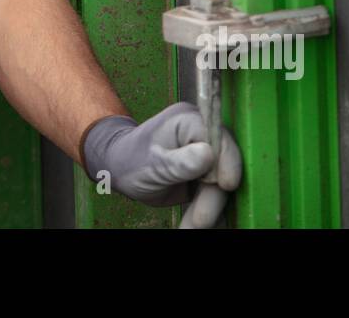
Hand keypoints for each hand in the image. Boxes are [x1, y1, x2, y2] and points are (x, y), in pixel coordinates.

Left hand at [82, 102, 241, 225]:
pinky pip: (211, 195)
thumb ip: (180, 161)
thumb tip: (210, 154)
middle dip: (211, 196)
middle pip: (221, 167)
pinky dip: (205, 212)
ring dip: (207, 210)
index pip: (219, 138)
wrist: (121, 170)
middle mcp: (201, 136)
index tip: (227, 185)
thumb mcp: (153, 163)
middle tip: (199, 221)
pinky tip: (195, 223)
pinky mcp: (204, 176)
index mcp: (189, 121)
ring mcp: (204, 157)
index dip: (227, 162)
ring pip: (218, 186)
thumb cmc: (131, 159)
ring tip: (190, 226)